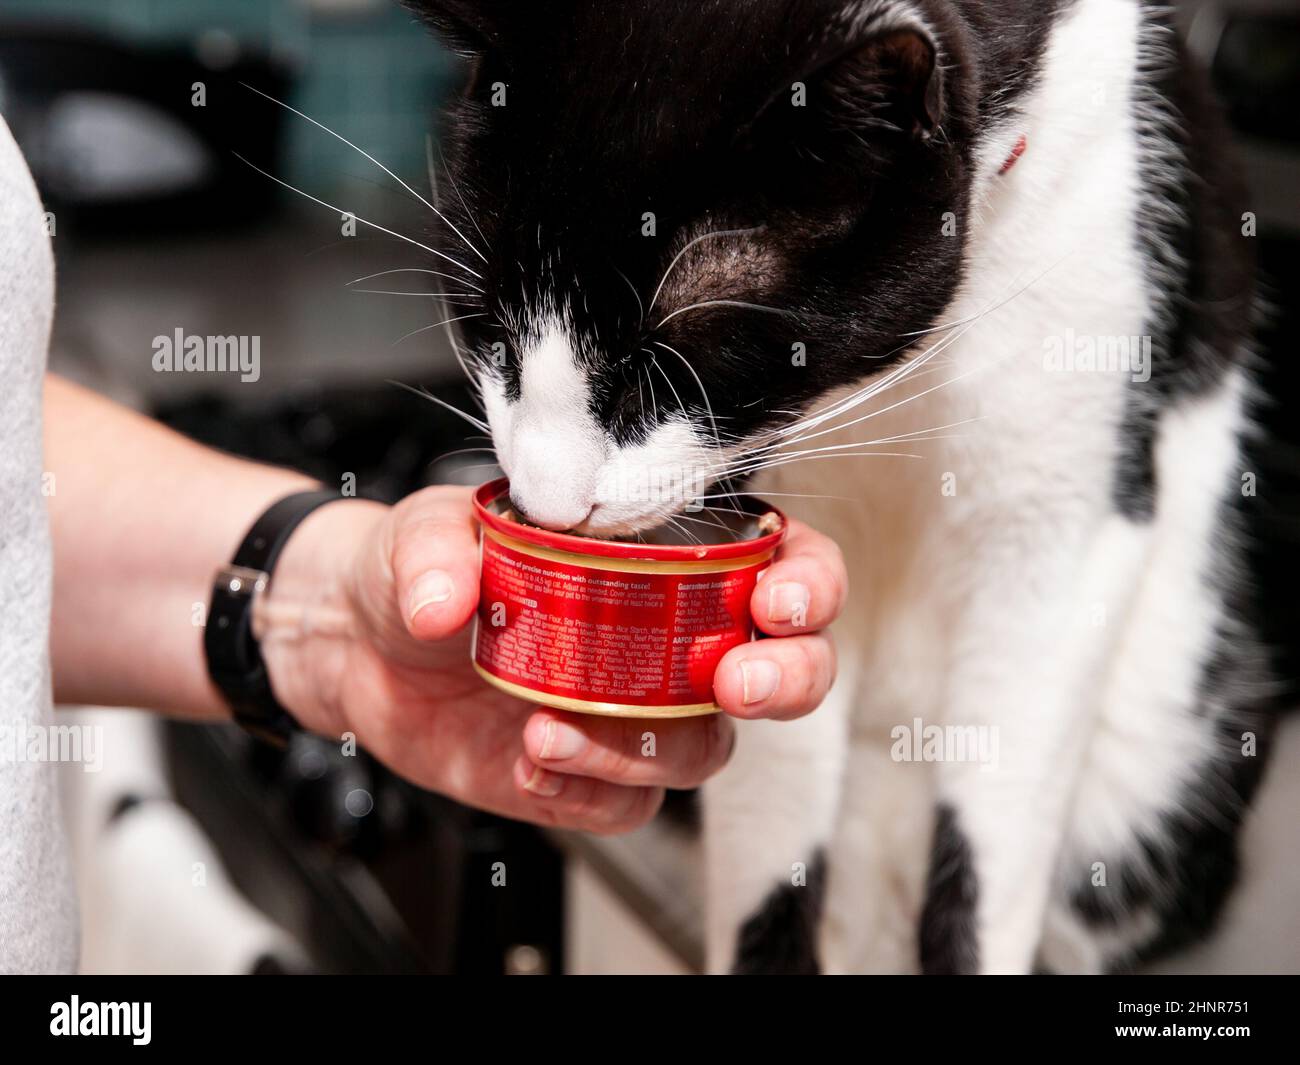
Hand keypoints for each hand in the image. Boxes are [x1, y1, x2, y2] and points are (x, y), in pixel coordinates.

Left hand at [259, 486, 846, 833]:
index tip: (778, 601)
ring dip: (647, 749)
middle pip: (782, 668)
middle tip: (734, 683)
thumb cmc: (421, 565)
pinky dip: (590, 793)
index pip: (777, 560)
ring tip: (552, 730)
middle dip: (785, 679)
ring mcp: (634, 710)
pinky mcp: (589, 770)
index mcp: (659, 556)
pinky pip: (630, 804)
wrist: (360, 645)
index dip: (808, 582)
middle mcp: (666, 637)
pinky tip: (531, 764)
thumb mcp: (425, 531)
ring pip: (703, 750)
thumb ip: (436, 550)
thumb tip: (448, 600)